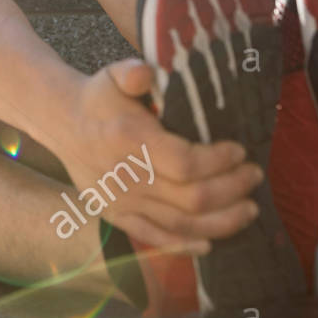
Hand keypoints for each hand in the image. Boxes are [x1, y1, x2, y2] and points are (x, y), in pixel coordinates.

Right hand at [48, 57, 263, 255]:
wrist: (62, 122)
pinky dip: (184, 245)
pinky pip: (154, 238)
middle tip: (255, 176)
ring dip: (220, 221)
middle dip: (231, 190)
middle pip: (191, 198)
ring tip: (248, 210)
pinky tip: (209, 243)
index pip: (186, 163)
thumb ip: (133, 72)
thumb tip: (146, 73)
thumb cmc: (99, 97)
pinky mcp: (115, 216)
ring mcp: (121, 201)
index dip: (219, 162)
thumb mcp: (114, 75)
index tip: (240, 151)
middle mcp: (126, 176)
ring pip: (180, 224)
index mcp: (130, 140)